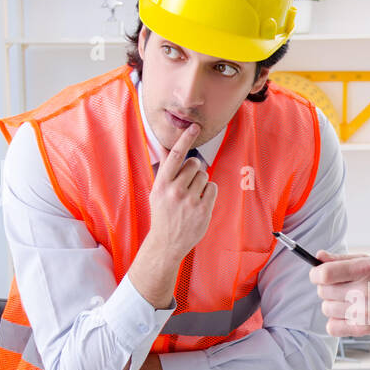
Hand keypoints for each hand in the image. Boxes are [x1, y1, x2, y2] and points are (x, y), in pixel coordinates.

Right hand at [144, 122, 216, 262]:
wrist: (166, 242)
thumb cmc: (163, 214)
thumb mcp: (157, 191)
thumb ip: (165, 170)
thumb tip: (167, 147)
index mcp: (162, 184)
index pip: (175, 156)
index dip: (185, 139)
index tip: (194, 127)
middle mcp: (175, 190)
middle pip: (195, 164)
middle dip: (194, 170)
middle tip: (188, 183)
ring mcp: (190, 201)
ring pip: (205, 175)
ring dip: (201, 182)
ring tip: (192, 195)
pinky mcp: (203, 210)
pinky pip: (212, 187)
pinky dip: (208, 192)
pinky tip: (200, 201)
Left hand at [310, 251, 369, 336]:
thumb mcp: (366, 261)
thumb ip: (339, 259)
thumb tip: (318, 257)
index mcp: (363, 269)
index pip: (324, 274)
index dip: (316, 274)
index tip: (319, 275)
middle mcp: (363, 291)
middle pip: (323, 291)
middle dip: (329, 289)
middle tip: (344, 288)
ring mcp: (363, 312)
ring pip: (326, 308)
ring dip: (334, 305)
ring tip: (351, 302)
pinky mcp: (361, 329)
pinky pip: (331, 326)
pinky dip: (336, 322)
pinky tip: (349, 315)